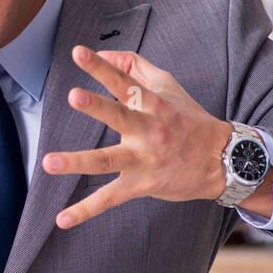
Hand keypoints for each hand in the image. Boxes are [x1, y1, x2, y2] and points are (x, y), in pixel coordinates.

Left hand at [41, 45, 263, 227]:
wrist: (223, 160)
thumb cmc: (188, 119)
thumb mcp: (167, 85)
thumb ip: (134, 65)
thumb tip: (104, 53)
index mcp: (152, 103)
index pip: (124, 81)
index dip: (101, 66)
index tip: (79, 52)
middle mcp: (147, 129)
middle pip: (119, 115)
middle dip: (97, 106)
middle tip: (73, 96)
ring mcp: (143, 159)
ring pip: (107, 160)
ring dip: (78, 161)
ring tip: (49, 162)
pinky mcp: (141, 184)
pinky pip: (109, 199)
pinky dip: (85, 211)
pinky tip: (61, 220)